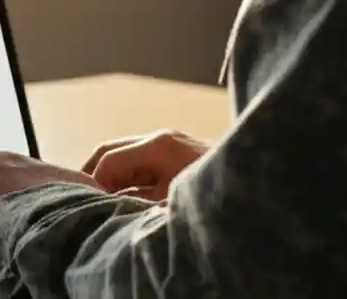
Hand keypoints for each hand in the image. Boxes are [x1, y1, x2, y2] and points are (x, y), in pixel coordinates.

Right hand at [82, 129, 208, 200]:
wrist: (266, 185)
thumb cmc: (217, 197)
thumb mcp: (169, 204)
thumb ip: (134, 201)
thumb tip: (106, 204)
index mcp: (159, 145)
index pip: (108, 160)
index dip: (92, 184)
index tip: (87, 206)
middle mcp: (163, 138)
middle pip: (112, 150)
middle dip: (93, 175)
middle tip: (80, 199)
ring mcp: (174, 144)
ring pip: (126, 156)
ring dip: (111, 177)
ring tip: (100, 202)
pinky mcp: (182, 154)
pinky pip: (144, 163)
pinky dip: (128, 179)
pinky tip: (126, 199)